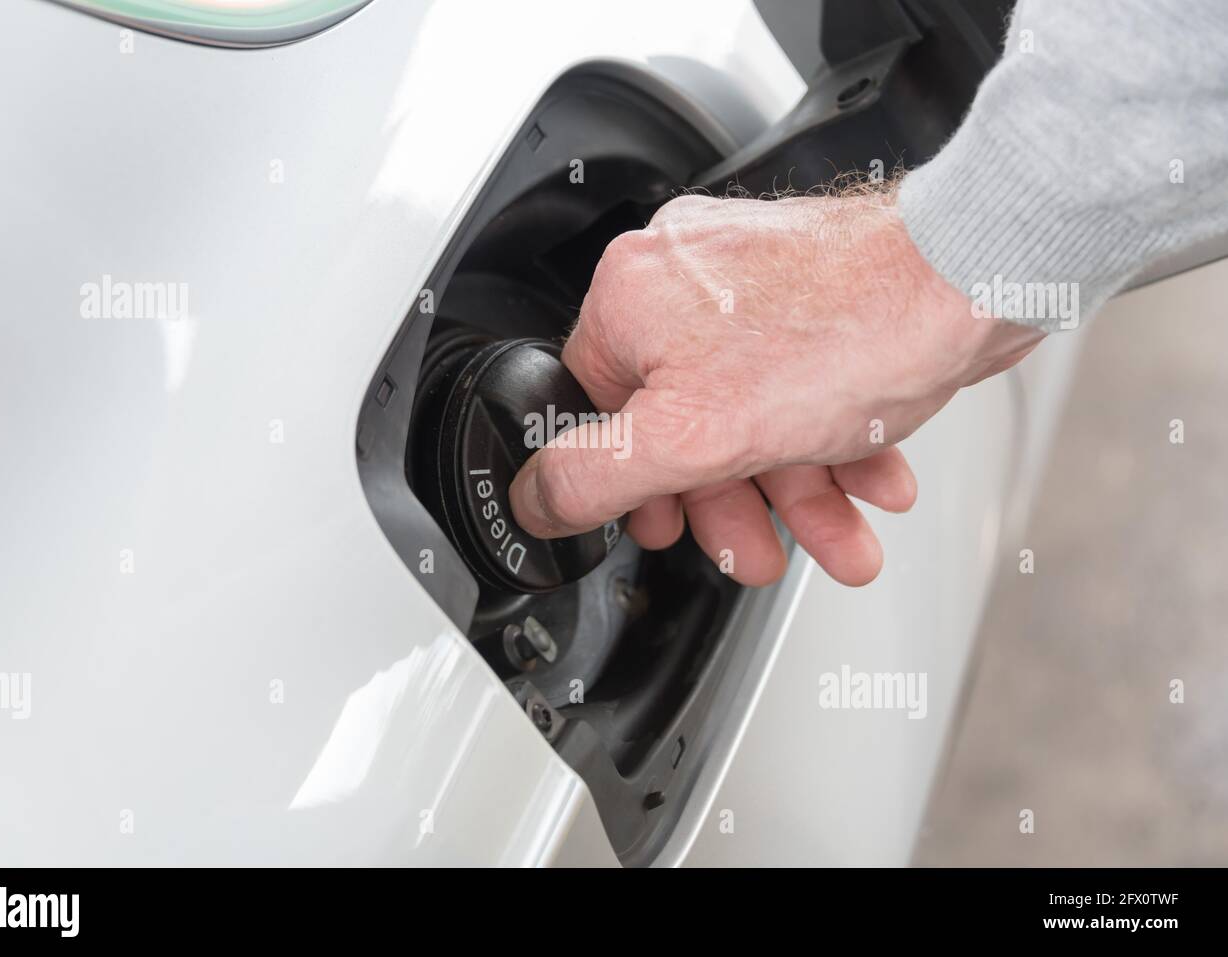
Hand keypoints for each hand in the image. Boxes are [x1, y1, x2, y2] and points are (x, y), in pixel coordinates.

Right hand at [508, 189, 1042, 585]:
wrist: (979, 277)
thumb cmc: (846, 332)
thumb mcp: (690, 436)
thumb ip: (595, 476)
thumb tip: (533, 502)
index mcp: (633, 297)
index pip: (595, 410)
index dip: (634, 485)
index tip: (667, 526)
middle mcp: (686, 279)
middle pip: (683, 423)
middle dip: (734, 504)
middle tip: (760, 551)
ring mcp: (756, 287)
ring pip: (754, 415)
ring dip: (798, 493)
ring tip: (840, 542)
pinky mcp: (817, 299)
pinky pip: (805, 390)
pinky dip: (835, 446)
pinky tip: (873, 484)